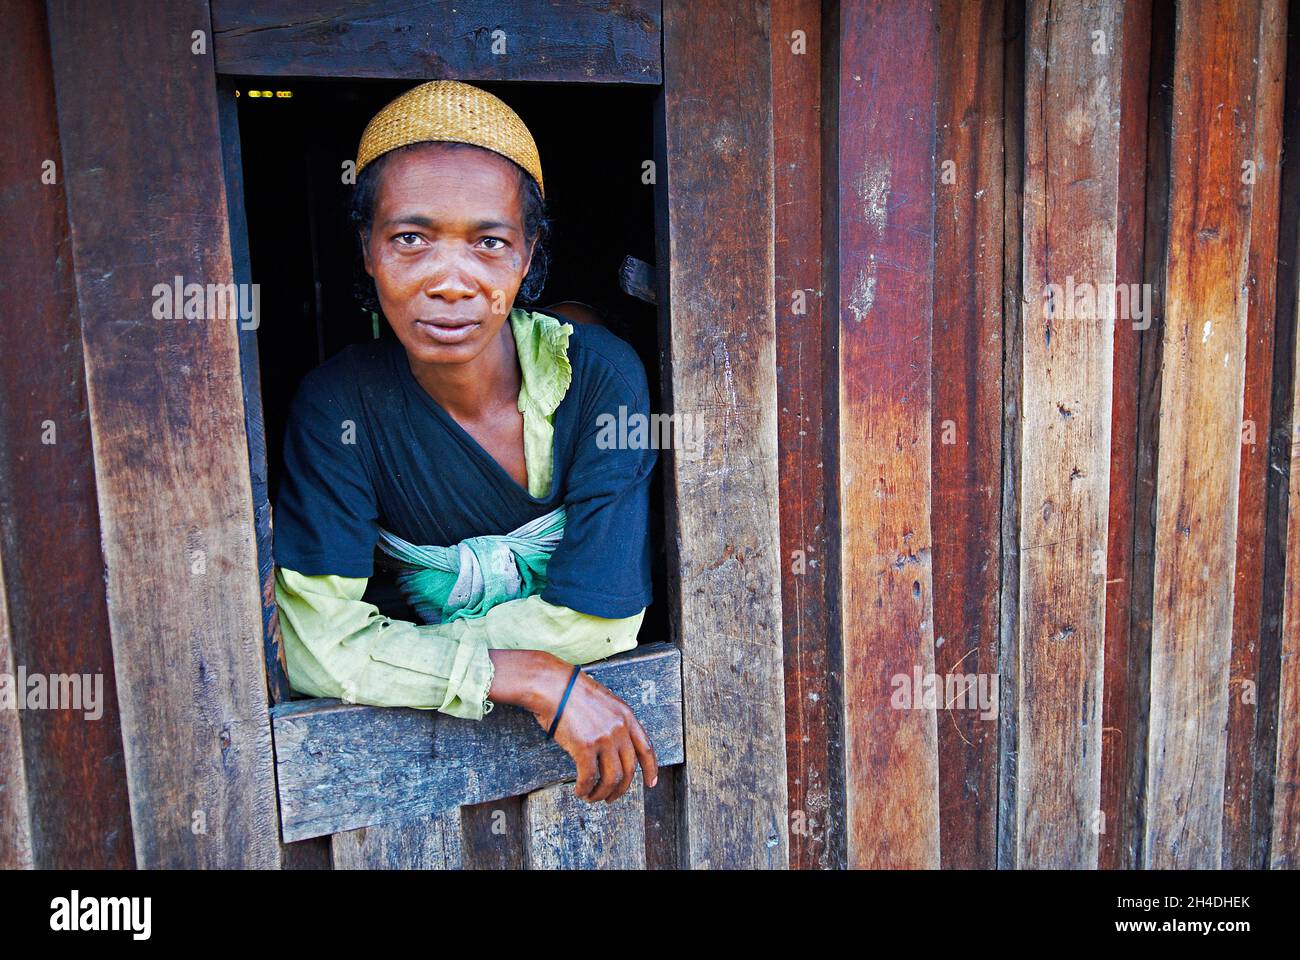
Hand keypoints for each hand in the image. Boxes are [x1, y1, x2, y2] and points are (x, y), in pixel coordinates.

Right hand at [487, 649, 658, 803]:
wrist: (554, 686)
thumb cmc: (573, 694)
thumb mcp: (605, 703)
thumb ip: (615, 724)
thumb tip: (614, 750)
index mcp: (627, 717)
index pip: (646, 748)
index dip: (651, 769)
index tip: (651, 783)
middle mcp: (620, 729)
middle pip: (629, 769)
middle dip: (621, 789)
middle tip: (610, 798)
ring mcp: (604, 738)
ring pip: (612, 779)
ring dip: (602, 793)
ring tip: (592, 797)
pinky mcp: (585, 747)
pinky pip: (589, 777)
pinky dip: (585, 789)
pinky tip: (580, 791)